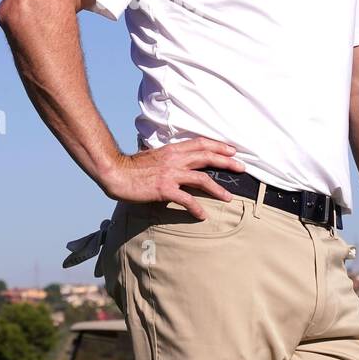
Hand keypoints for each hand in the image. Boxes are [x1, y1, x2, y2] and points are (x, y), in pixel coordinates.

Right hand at [100, 137, 246, 220]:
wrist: (117, 173)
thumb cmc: (133, 166)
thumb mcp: (154, 155)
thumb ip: (168, 156)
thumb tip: (177, 158)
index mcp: (173, 149)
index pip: (201, 143)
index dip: (219, 146)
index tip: (232, 150)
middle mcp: (175, 160)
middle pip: (207, 157)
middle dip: (227, 162)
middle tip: (242, 167)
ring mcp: (171, 174)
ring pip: (202, 179)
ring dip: (218, 189)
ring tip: (229, 197)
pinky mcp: (165, 189)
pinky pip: (186, 199)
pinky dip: (196, 208)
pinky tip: (203, 216)